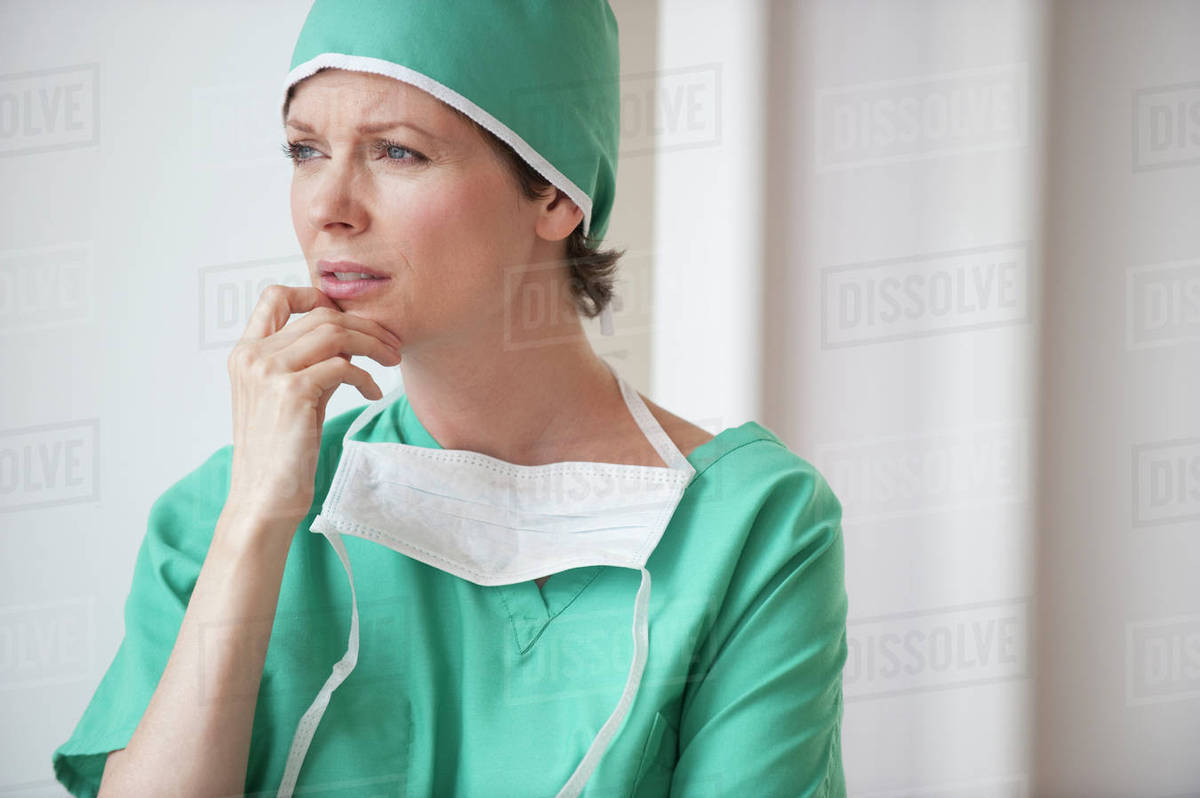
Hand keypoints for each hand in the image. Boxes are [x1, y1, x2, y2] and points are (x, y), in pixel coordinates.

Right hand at [224, 285, 402, 527]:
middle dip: (364, 326)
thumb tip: (351, 341)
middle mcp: (253, 356)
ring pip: (335, 333)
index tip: (346, 314)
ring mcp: (270, 371)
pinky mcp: (293, 391)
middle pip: (320, 315)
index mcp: (246, 353)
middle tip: (390, 345)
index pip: (273, 297)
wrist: (264, 496)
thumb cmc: (281, 451)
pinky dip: (365, 377)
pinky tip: (372, 393)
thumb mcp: (293, 396)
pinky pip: (343, 366)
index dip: (313, 294)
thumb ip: (311, 363)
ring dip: (372, 345)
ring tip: (390, 362)